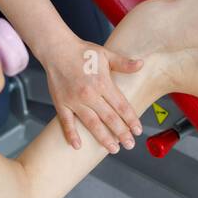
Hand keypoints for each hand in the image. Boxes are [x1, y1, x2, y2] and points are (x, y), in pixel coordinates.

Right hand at [41, 37, 143, 153]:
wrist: (57, 49)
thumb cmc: (82, 52)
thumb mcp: (106, 55)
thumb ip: (124, 63)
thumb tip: (141, 64)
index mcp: (103, 83)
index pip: (121, 105)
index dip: (131, 119)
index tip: (138, 130)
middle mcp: (89, 94)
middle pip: (109, 118)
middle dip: (121, 133)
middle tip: (130, 145)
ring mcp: (74, 101)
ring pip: (92, 124)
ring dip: (103, 138)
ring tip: (113, 149)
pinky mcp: (61, 103)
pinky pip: (66, 122)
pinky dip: (71, 135)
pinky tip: (78, 146)